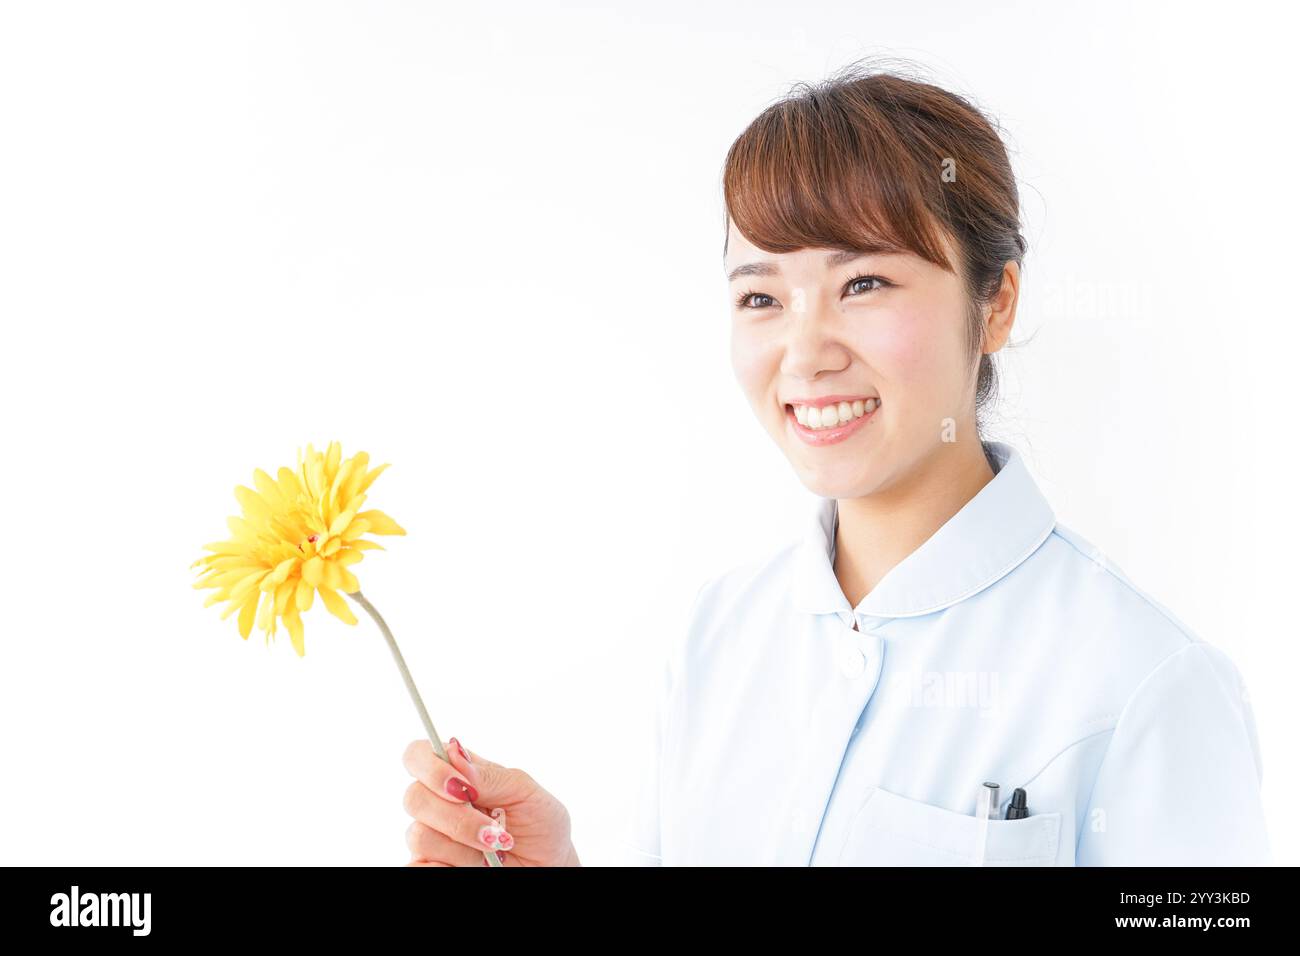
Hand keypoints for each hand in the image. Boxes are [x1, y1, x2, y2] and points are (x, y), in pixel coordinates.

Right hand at [402, 736, 580, 866]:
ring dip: (463, 848)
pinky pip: (417, 867)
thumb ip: (491, 776)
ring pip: (419, 836)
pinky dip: (446, 868)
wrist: (548, 865)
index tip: (462, 788)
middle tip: (493, 832)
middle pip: (414, 798)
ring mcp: (432, 836)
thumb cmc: (541, 826)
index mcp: (459, 775)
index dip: (430, 768)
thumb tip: (456, 756)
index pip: (418, 755)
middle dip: (457, 818)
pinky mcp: (429, 865)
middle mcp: (439, 803)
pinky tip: (475, 867)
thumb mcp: (527, 793)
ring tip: (492, 855)